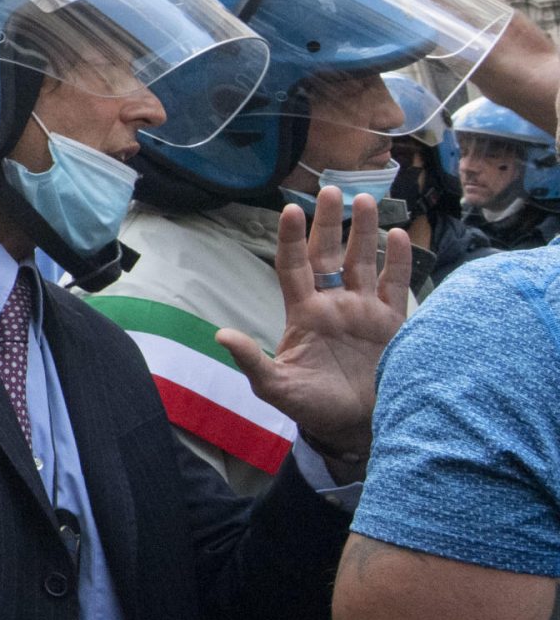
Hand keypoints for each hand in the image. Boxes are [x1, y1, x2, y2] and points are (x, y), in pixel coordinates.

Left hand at [239, 186, 411, 476]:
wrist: (356, 430)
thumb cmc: (312, 409)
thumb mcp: (276, 387)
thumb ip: (253, 360)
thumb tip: (221, 335)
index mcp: (304, 314)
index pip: (294, 266)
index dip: (292, 239)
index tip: (290, 209)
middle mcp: (333, 305)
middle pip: (329, 255)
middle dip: (330, 224)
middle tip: (331, 189)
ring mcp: (364, 312)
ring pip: (363, 262)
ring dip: (364, 233)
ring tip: (366, 200)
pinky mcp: (393, 325)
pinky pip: (396, 286)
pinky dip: (398, 262)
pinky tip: (399, 236)